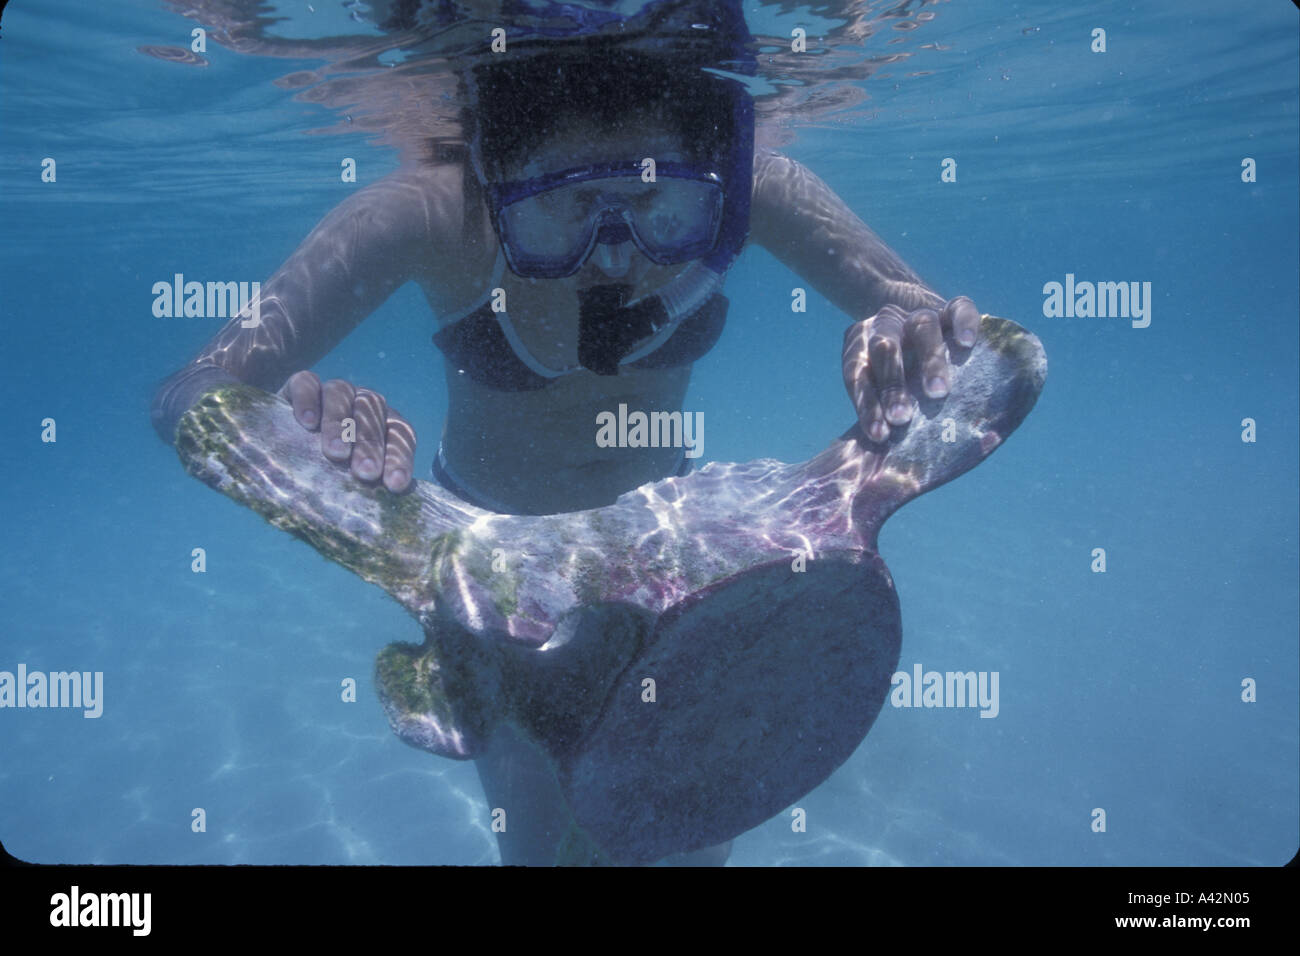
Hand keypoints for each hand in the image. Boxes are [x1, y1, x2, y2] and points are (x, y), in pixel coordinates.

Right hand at [279, 370, 416, 492]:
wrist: (282, 444)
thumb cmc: (326, 472)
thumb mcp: (348, 481)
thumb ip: (362, 492)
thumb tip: (376, 521)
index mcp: (384, 424)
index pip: (399, 434)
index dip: (399, 458)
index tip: (395, 485)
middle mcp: (362, 403)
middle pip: (372, 412)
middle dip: (370, 444)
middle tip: (365, 473)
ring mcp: (334, 392)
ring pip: (341, 394)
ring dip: (340, 424)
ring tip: (336, 453)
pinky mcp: (301, 386)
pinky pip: (306, 383)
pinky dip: (307, 400)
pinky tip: (306, 423)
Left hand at [842, 296, 980, 442]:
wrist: (917, 322)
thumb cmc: (900, 373)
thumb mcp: (883, 388)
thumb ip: (885, 414)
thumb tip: (892, 464)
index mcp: (861, 347)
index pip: (858, 374)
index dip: (867, 405)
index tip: (879, 435)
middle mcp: (886, 325)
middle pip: (884, 347)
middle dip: (892, 384)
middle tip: (902, 417)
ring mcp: (919, 314)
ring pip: (922, 326)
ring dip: (929, 360)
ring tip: (938, 393)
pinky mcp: (951, 308)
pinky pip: (959, 308)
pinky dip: (963, 324)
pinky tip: (967, 345)